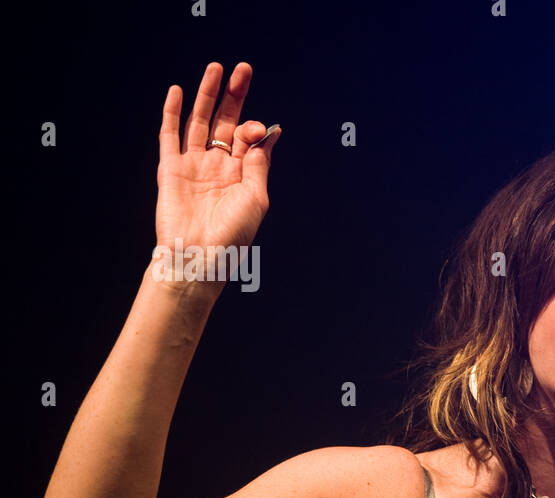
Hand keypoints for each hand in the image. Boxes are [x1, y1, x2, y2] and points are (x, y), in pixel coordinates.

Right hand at [154, 62, 280, 269]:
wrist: (200, 257)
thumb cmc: (233, 235)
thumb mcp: (255, 197)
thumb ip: (259, 162)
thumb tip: (271, 131)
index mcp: (242, 174)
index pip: (249, 138)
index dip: (254, 127)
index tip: (257, 128)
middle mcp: (218, 166)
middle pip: (226, 121)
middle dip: (235, 95)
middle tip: (243, 68)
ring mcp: (193, 165)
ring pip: (199, 122)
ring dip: (207, 95)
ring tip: (216, 69)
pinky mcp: (170, 169)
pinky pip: (170, 136)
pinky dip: (172, 113)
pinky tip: (177, 91)